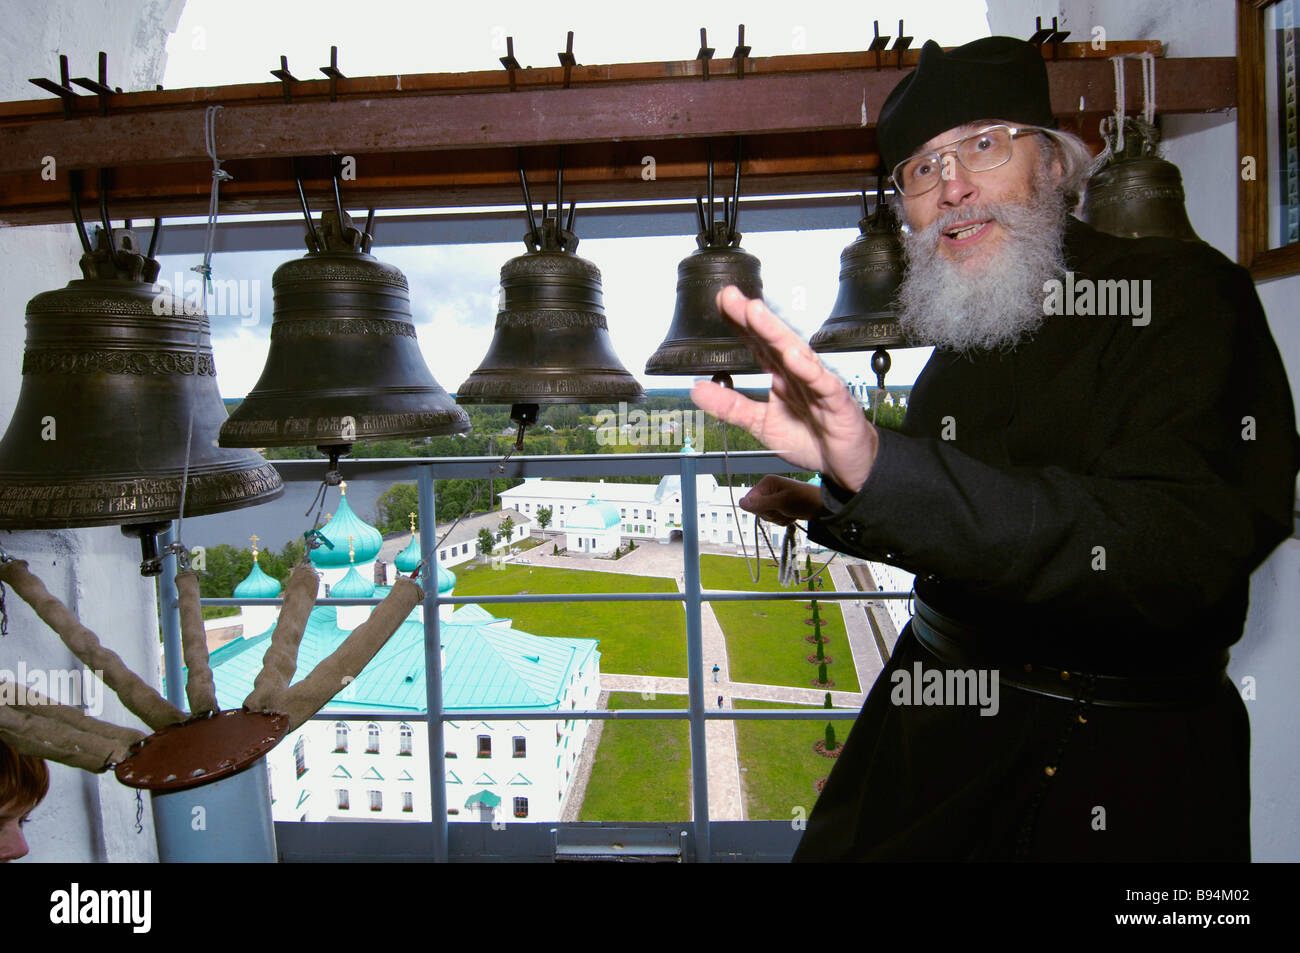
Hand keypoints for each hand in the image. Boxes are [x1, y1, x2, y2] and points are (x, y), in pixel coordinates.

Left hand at [690, 286, 877, 492]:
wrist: (843, 461)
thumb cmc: (808, 437)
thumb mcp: (760, 424)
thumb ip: (730, 406)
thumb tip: (697, 389)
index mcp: (780, 375)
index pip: (757, 343)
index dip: (739, 323)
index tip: (721, 301)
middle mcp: (797, 373)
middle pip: (773, 341)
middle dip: (753, 318)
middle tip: (733, 297)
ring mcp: (817, 384)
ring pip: (796, 354)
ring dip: (776, 333)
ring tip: (756, 313)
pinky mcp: (837, 402)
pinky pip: (823, 384)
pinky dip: (810, 370)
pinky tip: (795, 356)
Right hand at [740, 475, 824, 525]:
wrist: (822, 507)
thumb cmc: (803, 500)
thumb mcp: (780, 503)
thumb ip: (759, 504)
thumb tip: (740, 503)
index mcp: (767, 483)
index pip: (749, 500)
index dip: (758, 509)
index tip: (771, 509)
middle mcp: (769, 489)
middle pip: (757, 509)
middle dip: (770, 514)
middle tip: (783, 510)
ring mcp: (774, 498)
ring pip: (766, 515)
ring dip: (778, 518)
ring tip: (790, 512)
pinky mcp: (780, 506)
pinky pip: (774, 518)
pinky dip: (783, 520)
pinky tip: (792, 515)